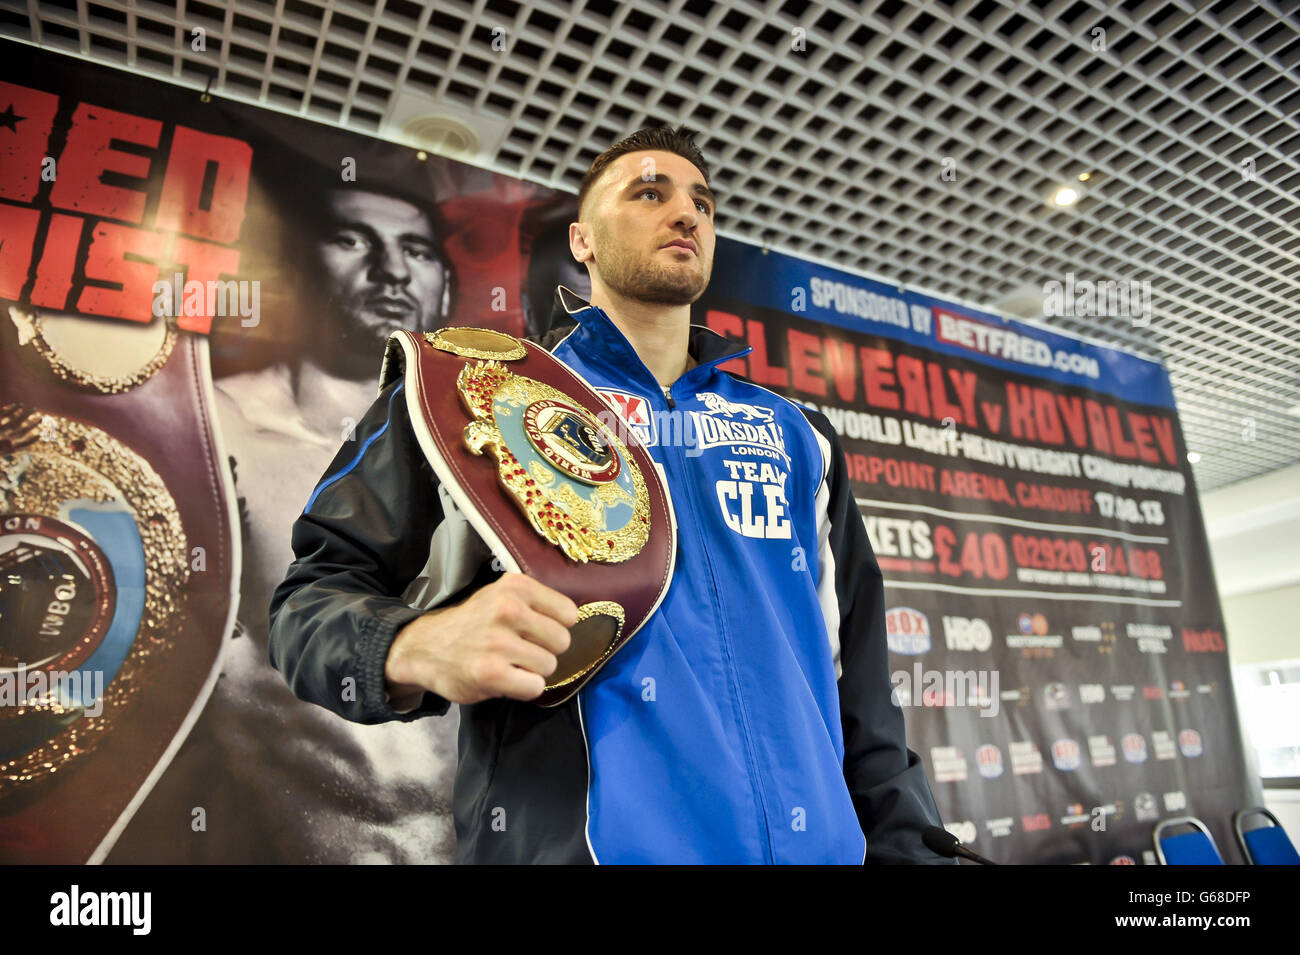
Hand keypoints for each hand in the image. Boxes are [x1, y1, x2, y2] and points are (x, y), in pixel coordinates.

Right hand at [384, 572, 578, 704]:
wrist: (425, 647)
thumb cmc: (474, 624)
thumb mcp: (502, 596)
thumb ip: (537, 602)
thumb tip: (583, 621)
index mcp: (515, 587)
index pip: (568, 614)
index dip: (555, 627)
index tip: (535, 631)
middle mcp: (508, 609)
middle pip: (562, 642)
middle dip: (545, 650)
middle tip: (520, 650)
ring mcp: (499, 642)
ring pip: (549, 666)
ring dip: (533, 670)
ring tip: (509, 663)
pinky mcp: (491, 673)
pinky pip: (535, 686)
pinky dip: (523, 688)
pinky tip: (505, 678)